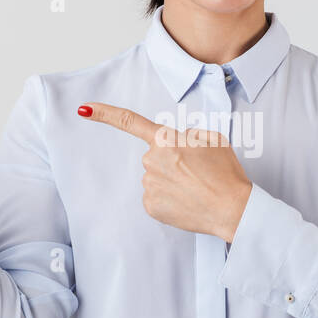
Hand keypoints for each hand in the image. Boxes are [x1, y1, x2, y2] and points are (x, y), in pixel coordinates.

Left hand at [79, 102, 252, 242]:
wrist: (232, 208)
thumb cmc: (226, 172)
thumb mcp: (213, 139)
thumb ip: (188, 135)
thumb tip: (176, 142)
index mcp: (167, 139)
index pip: (129, 122)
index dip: (104, 114)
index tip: (85, 109)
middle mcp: (152, 159)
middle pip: (154, 157)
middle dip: (171, 162)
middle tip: (197, 173)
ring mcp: (149, 184)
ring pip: (155, 179)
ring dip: (171, 182)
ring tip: (195, 189)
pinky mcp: (150, 206)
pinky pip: (155, 198)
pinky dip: (168, 200)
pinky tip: (186, 203)